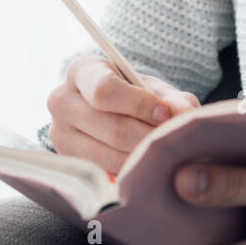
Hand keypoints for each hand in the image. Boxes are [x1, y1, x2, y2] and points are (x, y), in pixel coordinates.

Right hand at [46, 54, 199, 174]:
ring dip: (140, 158)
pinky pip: (103, 173)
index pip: (104, 90)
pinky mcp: (67, 162)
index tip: (164, 114)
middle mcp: (61, 100)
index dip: (138, 104)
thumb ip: (174, 100)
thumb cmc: (136, 96)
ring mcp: (59, 134)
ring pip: (107, 156)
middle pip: (109, 127)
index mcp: (81, 71)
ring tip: (162, 154)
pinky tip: (145, 166)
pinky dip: (129, 172)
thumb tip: (186, 115)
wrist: (113, 113)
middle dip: (146, 136)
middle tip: (171, 141)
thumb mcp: (155, 91)